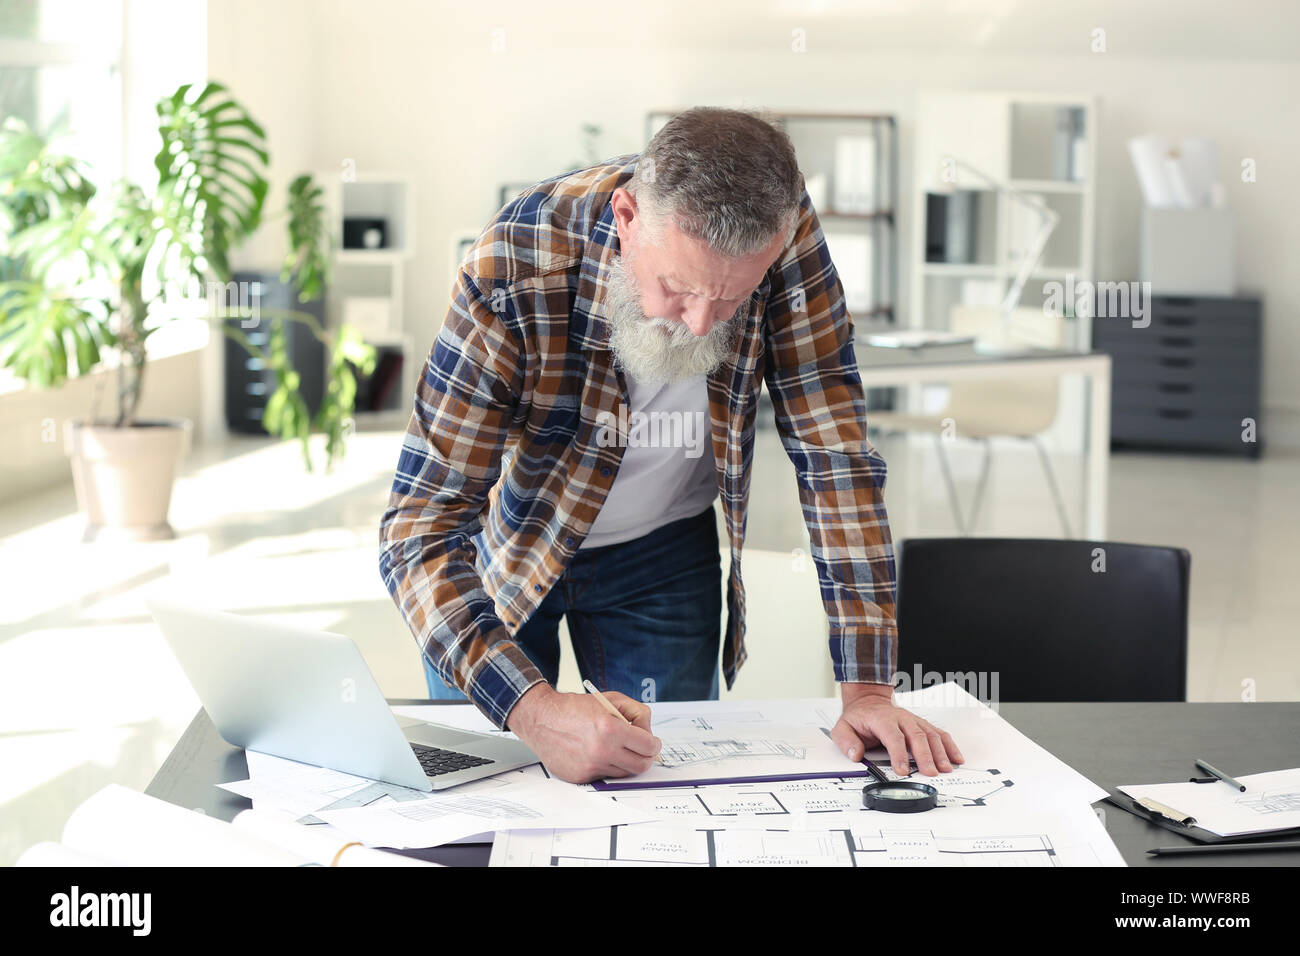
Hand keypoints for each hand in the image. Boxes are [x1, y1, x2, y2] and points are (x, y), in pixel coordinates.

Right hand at [505, 683, 662, 783]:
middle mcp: (601, 751)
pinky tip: (597, 752)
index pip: (648, 746)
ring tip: (616, 747)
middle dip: (646, 757)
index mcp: (610, 730)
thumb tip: (648, 732)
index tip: (653, 741)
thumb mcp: (611, 699)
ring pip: (623, 773)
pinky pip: (604, 775)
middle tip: (643, 749)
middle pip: (640, 766)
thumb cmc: (574, 708)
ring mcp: (590, 767)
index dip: (654, 743)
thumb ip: (637, 713)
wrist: (542, 719)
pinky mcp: (581, 777)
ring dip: (625, 761)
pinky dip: (606, 766)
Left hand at [829, 682, 963, 775]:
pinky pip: (939, 733)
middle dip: (925, 756)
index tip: (903, 770)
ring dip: (940, 752)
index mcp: (882, 719)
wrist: (869, 702)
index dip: (899, 754)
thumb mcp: (842, 728)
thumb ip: (846, 741)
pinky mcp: (922, 725)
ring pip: (930, 735)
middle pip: (916, 736)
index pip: (893, 737)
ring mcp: (914, 721)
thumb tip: (856, 755)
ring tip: (946, 769)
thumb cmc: (858, 718)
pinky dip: (949, 745)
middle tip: (930, 773)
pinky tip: (956, 758)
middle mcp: (901, 718)